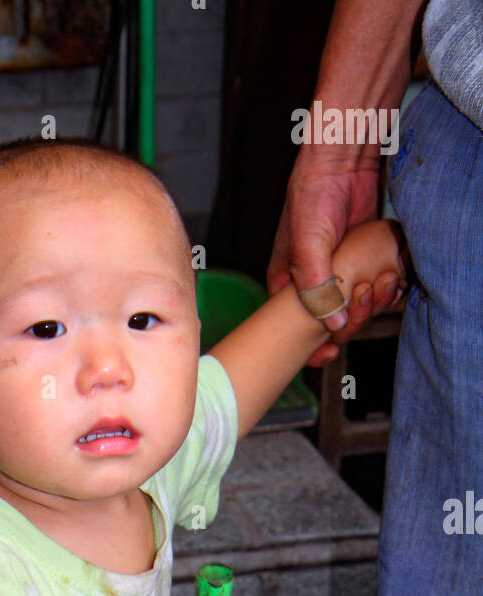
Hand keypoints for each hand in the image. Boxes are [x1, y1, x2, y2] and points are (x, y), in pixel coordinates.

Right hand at [267, 153, 405, 366]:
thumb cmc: (313, 194)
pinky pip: (377, 289)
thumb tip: (334, 326)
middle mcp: (314, 283)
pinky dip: (388, 290)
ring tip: (383, 281)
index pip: (294, 329)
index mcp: (288, 284)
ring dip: (375, 304)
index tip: (327, 353)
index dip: (311, 347)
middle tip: (366, 295)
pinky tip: (392, 277)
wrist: (344, 158)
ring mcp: (341, 274)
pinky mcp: (365, 261)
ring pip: (358, 310)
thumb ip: (317, 288)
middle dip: (354, 320)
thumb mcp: (307, 244)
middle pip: (333, 324)